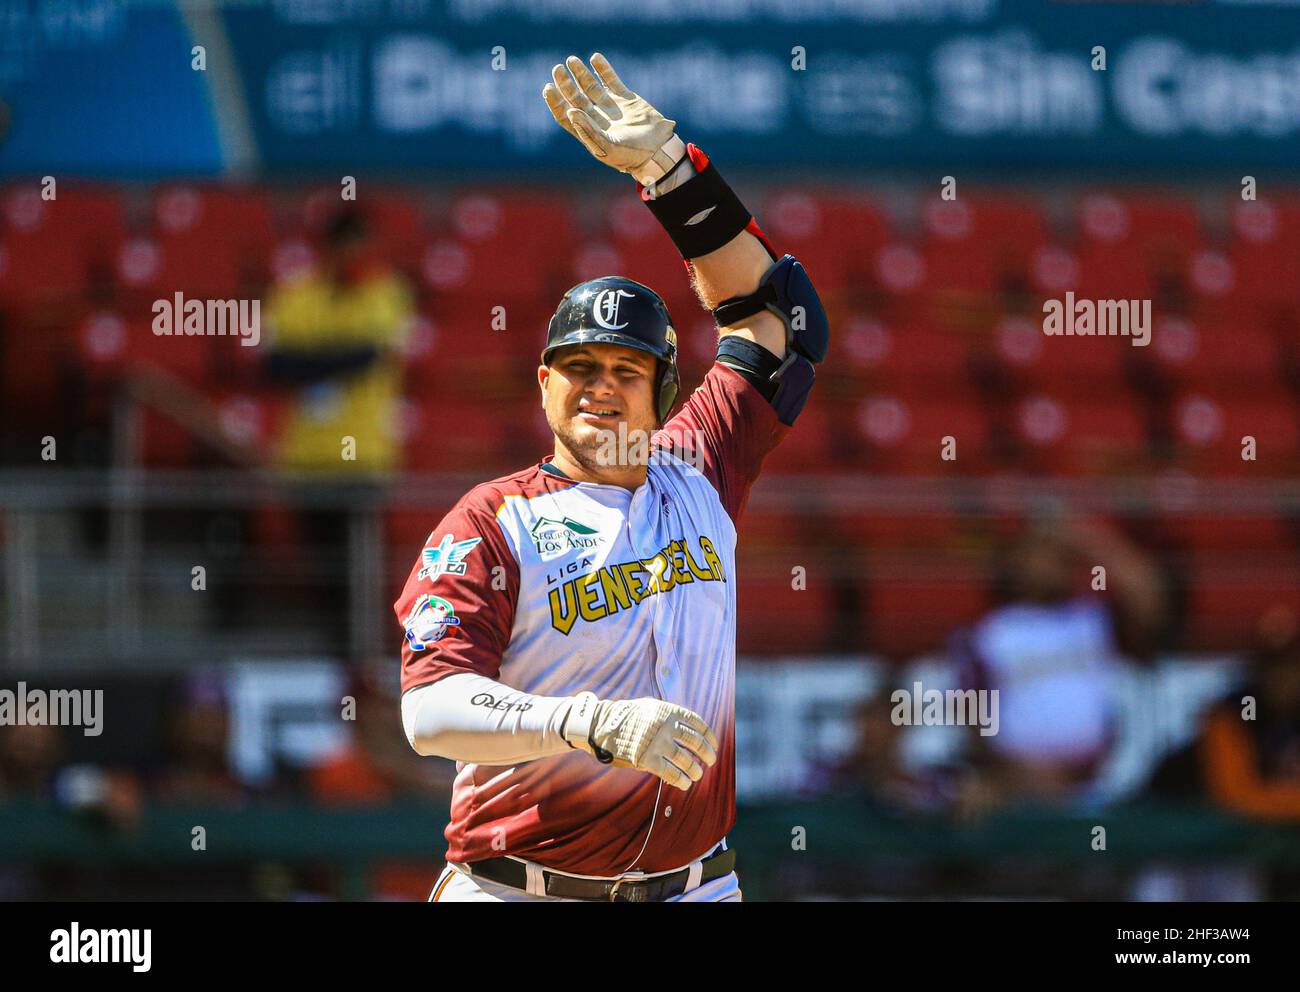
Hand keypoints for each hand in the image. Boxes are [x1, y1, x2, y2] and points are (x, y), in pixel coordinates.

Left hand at [542, 53, 685, 185]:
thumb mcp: (608, 146)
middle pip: (575, 97)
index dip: (556, 101)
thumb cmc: (631, 155)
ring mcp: (610, 106)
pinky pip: (611, 80)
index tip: (549, 87)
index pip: (565, 114)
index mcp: (588, 132)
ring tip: (571, 60)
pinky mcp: (625, 98)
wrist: (658, 149)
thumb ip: (588, 130)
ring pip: (590, 86)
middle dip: (565, 83)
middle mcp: (596, 118)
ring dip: (580, 73)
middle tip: (557, 69)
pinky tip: (595, 58)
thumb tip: (570, 111)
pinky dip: (603, 69)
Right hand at [563, 692, 718, 790]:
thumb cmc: (626, 718)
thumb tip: (690, 727)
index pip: (697, 724)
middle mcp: (665, 726)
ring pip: (685, 760)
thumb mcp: (650, 707)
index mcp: (668, 711)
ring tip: (697, 774)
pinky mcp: (647, 760)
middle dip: (706, 754)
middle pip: (695, 742)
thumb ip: (669, 715)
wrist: (600, 726)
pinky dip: (680, 780)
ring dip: (695, 769)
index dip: (709, 737)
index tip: (714, 746)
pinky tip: (684, 783)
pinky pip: (671, 773)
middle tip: (710, 761)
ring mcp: (657, 743)